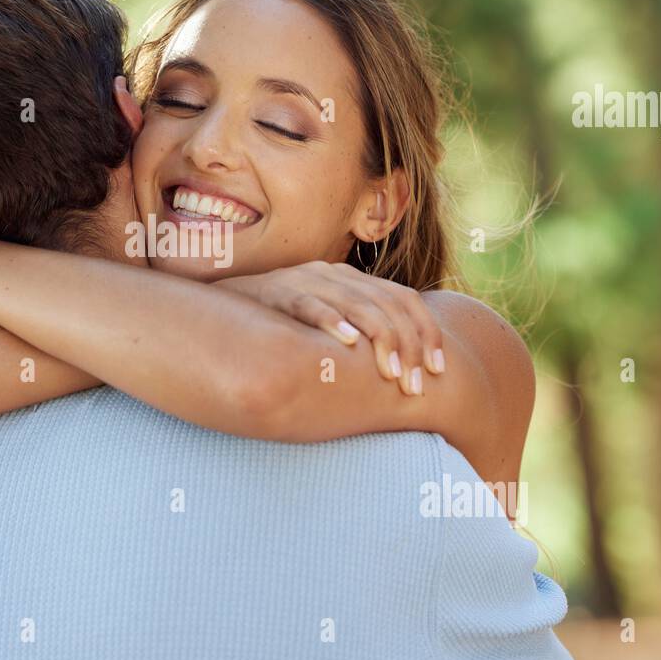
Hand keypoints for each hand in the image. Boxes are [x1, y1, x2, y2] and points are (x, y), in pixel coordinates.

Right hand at [218, 261, 444, 394]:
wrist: (221, 302)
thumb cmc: (276, 322)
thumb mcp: (322, 325)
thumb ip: (355, 336)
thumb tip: (398, 371)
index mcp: (350, 280)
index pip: (404, 299)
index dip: (427, 332)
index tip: (439, 369)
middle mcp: (333, 273)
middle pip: (387, 304)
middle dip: (407, 346)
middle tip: (415, 385)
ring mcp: (305, 279)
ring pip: (356, 303)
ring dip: (379, 339)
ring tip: (391, 372)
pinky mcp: (276, 291)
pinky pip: (308, 303)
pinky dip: (330, 321)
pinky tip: (347, 343)